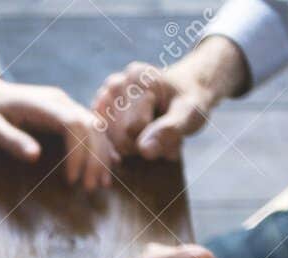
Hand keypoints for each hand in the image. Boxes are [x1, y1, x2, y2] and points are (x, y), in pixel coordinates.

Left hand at [0, 70, 117, 191]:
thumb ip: (10, 140)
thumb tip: (35, 156)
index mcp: (43, 104)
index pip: (73, 124)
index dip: (78, 152)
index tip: (72, 180)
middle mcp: (60, 101)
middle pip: (90, 126)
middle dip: (94, 158)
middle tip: (90, 189)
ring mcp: (65, 105)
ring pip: (94, 127)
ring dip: (101, 155)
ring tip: (102, 184)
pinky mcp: (65, 113)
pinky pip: (90, 128)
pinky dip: (99, 147)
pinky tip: (107, 165)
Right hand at [92, 61, 210, 160]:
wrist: (183, 90)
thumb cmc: (189, 100)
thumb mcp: (190, 113)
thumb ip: (169, 130)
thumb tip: (144, 150)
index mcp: (135, 76)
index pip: (133, 128)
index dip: (154, 137)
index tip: (170, 126)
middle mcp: (114, 84)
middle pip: (119, 139)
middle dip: (142, 144)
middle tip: (162, 133)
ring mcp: (102, 100)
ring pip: (110, 145)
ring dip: (132, 148)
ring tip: (151, 133)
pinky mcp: (98, 114)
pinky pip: (103, 146)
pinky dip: (119, 150)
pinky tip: (135, 138)